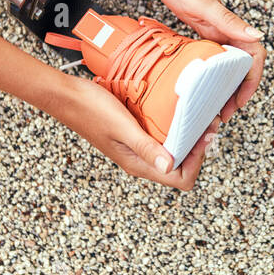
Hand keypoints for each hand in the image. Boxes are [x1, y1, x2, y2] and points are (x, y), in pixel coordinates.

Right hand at [54, 76, 218, 189]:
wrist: (66, 96)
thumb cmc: (90, 108)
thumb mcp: (121, 126)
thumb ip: (145, 147)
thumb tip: (170, 166)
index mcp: (138, 164)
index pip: (180, 179)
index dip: (197, 161)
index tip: (202, 135)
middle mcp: (140, 161)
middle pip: (181, 168)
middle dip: (198, 149)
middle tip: (207, 123)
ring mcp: (137, 149)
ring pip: (173, 154)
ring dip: (189, 139)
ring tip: (198, 116)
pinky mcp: (135, 136)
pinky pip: (163, 140)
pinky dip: (176, 130)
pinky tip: (180, 114)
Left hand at [125, 0, 266, 122]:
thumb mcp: (200, 2)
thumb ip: (228, 20)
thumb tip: (258, 36)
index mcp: (225, 21)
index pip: (252, 56)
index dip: (249, 82)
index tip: (238, 102)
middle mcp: (220, 23)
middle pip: (239, 62)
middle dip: (236, 89)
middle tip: (223, 111)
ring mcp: (206, 22)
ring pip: (223, 58)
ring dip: (222, 81)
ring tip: (211, 102)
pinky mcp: (192, 20)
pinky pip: (206, 50)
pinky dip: (205, 67)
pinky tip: (194, 77)